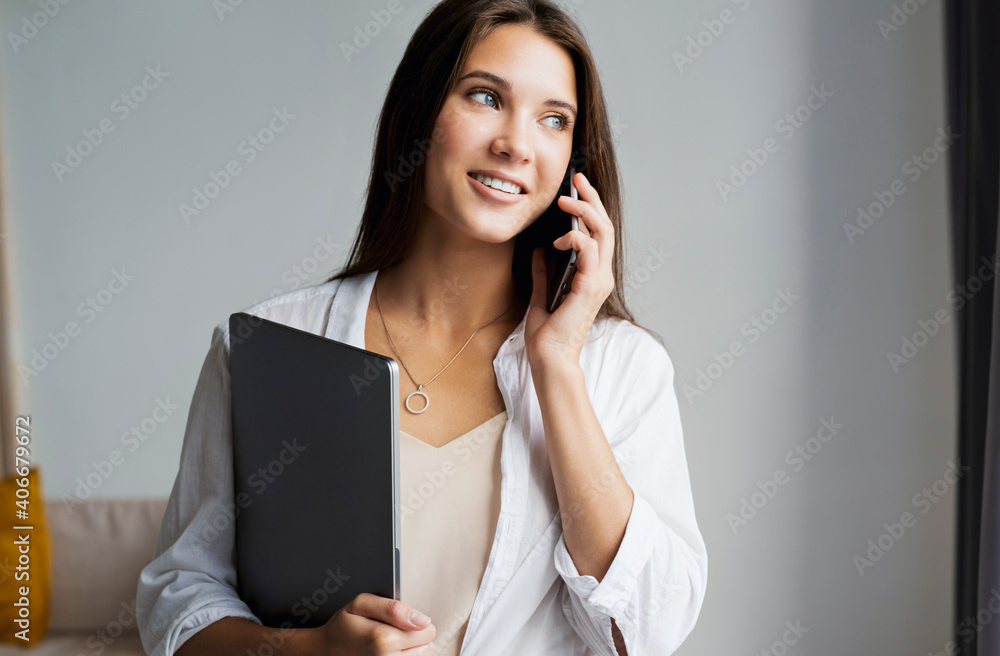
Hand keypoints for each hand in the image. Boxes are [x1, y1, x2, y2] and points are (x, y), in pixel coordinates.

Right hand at [309, 593, 436, 654]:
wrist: (325, 652)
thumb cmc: (344, 627)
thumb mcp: (362, 604)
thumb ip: (394, 608)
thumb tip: (422, 619)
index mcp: (383, 639)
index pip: (428, 630)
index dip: (416, 623)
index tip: (400, 623)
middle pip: (428, 647)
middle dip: (416, 638)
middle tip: (394, 635)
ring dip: (413, 652)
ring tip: (393, 646)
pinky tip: (394, 654)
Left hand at [524, 171, 615, 366]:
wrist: (548, 358)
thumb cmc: (547, 335)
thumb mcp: (541, 293)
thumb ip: (543, 271)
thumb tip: (540, 250)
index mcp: (592, 276)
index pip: (598, 234)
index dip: (590, 208)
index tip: (576, 188)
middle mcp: (600, 276)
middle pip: (605, 226)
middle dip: (592, 199)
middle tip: (577, 179)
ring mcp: (598, 281)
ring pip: (603, 233)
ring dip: (584, 213)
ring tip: (565, 203)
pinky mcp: (589, 287)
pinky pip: (590, 252)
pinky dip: (576, 239)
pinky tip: (560, 241)